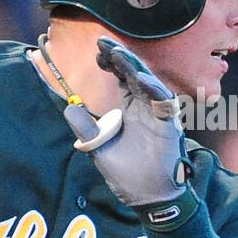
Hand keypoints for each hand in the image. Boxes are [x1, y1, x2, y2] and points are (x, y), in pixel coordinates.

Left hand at [66, 37, 191, 208]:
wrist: (145, 196)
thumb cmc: (126, 172)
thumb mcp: (98, 147)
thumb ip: (85, 128)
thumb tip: (69, 108)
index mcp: (130, 107)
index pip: (121, 77)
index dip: (110, 62)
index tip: (96, 52)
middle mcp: (145, 106)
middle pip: (133, 73)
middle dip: (118, 57)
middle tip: (102, 42)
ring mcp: (158, 114)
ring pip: (148, 82)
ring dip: (132, 67)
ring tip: (116, 54)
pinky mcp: (169, 125)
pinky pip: (163, 102)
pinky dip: (153, 89)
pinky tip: (139, 78)